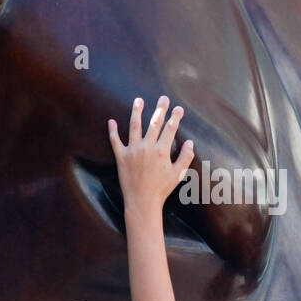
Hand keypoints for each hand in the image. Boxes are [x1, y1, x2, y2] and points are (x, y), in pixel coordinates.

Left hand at [107, 95, 194, 215]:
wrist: (141, 202)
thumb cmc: (161, 189)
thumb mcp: (178, 174)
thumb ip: (185, 157)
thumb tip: (190, 143)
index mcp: (161, 151)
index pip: (170, 129)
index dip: (175, 117)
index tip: (178, 108)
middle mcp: (146, 147)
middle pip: (154, 123)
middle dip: (160, 109)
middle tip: (163, 98)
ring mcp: (132, 151)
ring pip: (135, 126)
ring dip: (137, 112)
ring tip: (139, 100)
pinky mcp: (121, 157)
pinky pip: (115, 141)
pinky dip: (112, 131)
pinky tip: (111, 121)